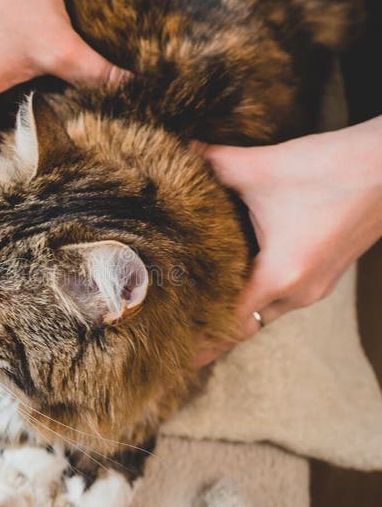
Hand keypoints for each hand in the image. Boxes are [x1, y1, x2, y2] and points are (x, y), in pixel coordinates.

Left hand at [193, 116, 381, 366]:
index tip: (175, 353)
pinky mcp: (328, 272)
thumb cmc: (331, 169)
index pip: (230, 324)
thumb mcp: (261, 167)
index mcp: (280, 276)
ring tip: (202, 304)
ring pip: (267, 309)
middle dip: (214, 328)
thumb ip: (213, 163)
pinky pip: (286, 294)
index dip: (200, 339)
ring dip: (239, 307)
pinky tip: (240, 273)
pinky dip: (261, 291)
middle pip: (246, 323)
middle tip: (177, 330)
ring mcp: (317, 285)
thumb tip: (177, 153)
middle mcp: (300, 292)